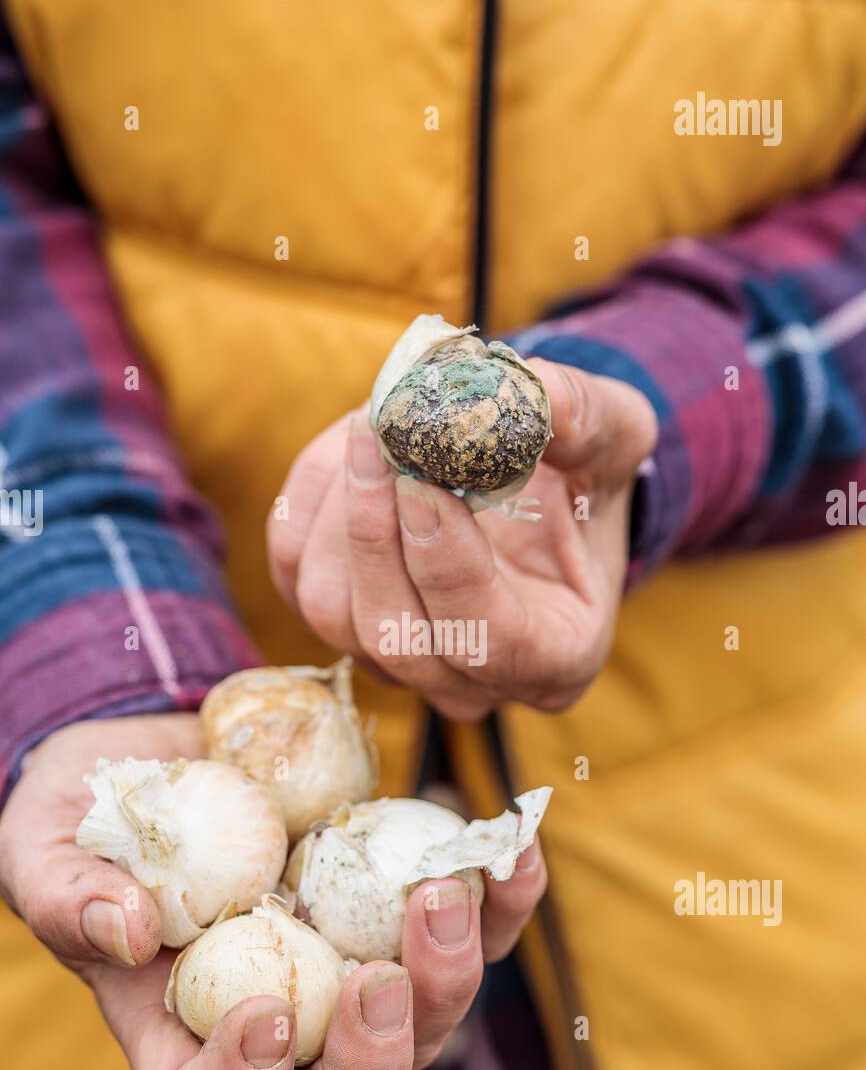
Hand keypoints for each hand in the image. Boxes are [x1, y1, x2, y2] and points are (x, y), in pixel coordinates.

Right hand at [0, 716, 545, 1069]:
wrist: (166, 753)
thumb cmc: (88, 818)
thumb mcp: (45, 846)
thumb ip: (67, 893)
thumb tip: (131, 928)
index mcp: (181, 1038)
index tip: (265, 1017)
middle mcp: (281, 1025)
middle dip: (375, 1057)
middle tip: (380, 979)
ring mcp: (351, 971)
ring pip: (426, 1023)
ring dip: (451, 971)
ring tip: (445, 888)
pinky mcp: (404, 911)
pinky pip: (476, 929)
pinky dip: (505, 897)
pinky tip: (511, 846)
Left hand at [267, 359, 657, 719]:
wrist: (540, 492)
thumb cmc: (586, 476)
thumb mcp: (615, 435)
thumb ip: (586, 416)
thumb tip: (530, 386)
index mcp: (555, 658)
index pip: (488, 640)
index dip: (446, 566)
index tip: (423, 481)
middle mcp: (471, 682)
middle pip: (395, 636)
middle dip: (374, 532)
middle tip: (376, 433)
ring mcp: (397, 663)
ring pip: (330, 612)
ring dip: (338, 509)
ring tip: (371, 426)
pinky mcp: (337, 622)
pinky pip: (293, 572)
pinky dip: (309, 501)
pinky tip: (345, 446)